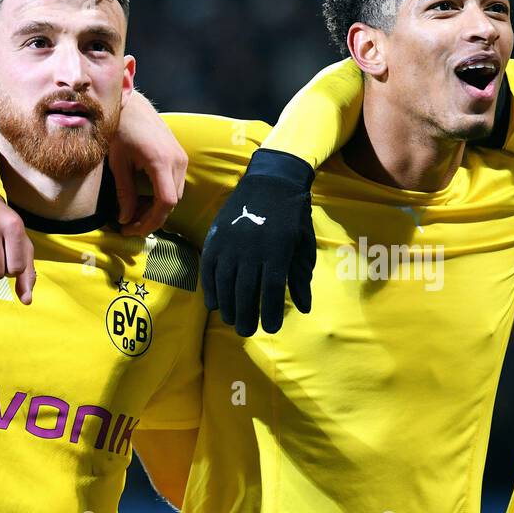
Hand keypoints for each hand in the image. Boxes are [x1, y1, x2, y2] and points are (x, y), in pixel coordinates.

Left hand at [110, 92, 186, 236]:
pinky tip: (144, 198)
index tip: (133, 230)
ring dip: (157, 207)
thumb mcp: (118, 163)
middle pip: (172, 201)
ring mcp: (181, 156)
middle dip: (152, 217)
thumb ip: (124, 193)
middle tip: (129, 225)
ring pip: (175, 194)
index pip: (165, 202)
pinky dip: (161, 195)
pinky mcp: (179, 154)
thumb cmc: (119, 129)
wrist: (129, 103)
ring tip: (134, 213)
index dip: (151, 221)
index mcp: (161, 161)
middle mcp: (177, 160)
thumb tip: (125, 219)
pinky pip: (175, 183)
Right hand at [202, 149, 316, 336]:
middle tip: (247, 331)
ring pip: (225, 282)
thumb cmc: (292, 216)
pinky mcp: (216, 237)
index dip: (270, 311)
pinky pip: (209, 268)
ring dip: (228, 305)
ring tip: (233, 320)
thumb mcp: (303, 244)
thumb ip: (301, 276)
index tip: (271, 328)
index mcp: (277, 250)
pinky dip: (210, 288)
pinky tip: (216, 303)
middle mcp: (252, 248)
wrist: (271, 181)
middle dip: (247, 315)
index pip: (272, 289)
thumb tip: (305, 308)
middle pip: (246, 290)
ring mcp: (231, 242)